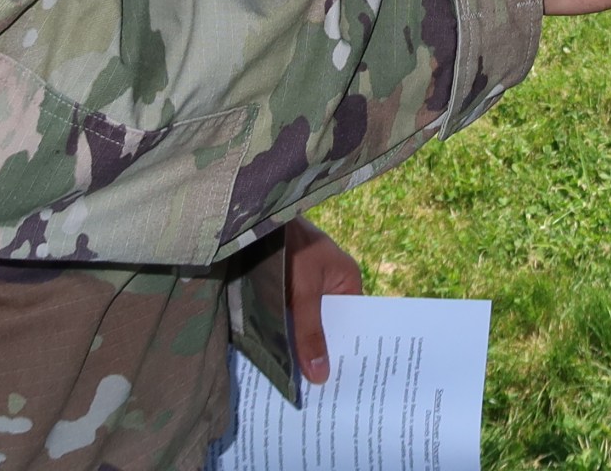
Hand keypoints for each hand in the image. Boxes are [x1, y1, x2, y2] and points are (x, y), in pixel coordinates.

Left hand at [284, 217, 362, 383]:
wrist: (257, 217)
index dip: (347, 351)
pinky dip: (285, 334)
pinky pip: (289, 318)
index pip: (352, 323)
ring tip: (297, 384)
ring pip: (307, 325)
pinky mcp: (285, 290)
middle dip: (320, 352)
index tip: (343, 383)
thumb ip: (309, 333)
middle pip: (328, 326)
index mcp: (347, 282)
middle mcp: (330, 286)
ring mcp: (307, 288)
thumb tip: (321, 377)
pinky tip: (278, 359)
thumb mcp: (302, 292)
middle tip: (317, 393)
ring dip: (299, 345)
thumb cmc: (289, 246)